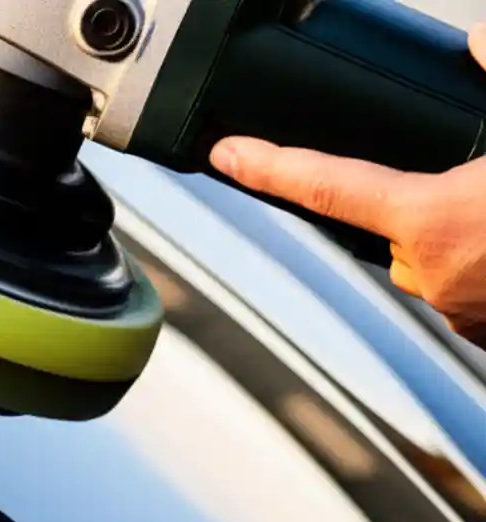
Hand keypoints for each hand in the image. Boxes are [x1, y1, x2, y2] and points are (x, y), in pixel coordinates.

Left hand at [210, 24, 485, 348]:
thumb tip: (480, 42)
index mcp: (435, 221)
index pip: (325, 185)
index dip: (268, 165)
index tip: (226, 155)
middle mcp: (436, 275)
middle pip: (390, 228)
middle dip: (414, 202)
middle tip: (475, 186)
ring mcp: (465, 314)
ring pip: (429, 261)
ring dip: (456, 236)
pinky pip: (467, 291)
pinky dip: (483, 266)